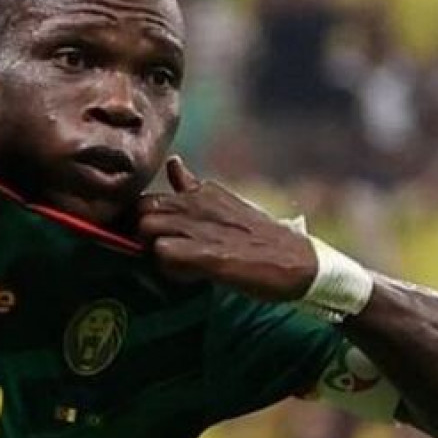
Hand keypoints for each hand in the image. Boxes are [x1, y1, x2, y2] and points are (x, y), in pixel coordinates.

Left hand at [135, 158, 317, 300]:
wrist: (298, 261)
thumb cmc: (258, 237)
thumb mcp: (223, 203)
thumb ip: (192, 187)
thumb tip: (173, 162)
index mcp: (201, 191)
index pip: (146, 197)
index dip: (144, 221)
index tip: (157, 238)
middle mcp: (197, 204)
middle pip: (140, 211)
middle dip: (142, 234)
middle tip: (165, 254)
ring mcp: (201, 228)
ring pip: (146, 230)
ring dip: (153, 252)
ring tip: (179, 265)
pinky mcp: (208, 254)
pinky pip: (164, 254)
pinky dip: (168, 267)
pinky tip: (188, 274)